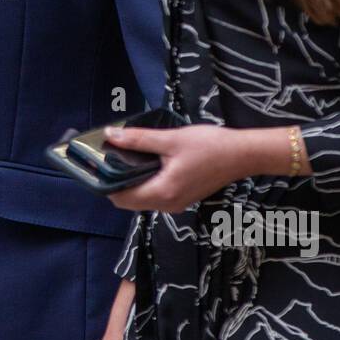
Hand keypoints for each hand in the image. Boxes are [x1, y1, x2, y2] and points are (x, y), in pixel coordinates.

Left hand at [103, 122, 246, 212]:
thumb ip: (138, 139)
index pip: (121, 198)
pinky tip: (145, 163)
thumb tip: (109, 135)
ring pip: (142, 200)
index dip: (105, 183)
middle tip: (109, 157)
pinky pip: (155, 196)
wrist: (243, 155)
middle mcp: (167, 205)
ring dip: (130, 183)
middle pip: (129, 201)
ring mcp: (176, 204)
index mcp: (162, 193)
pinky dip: (145, 184)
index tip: (97, 165)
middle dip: (115, 183)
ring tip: (125, 157)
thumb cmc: (209, 146)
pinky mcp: (183, 198)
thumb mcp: (171, 140)